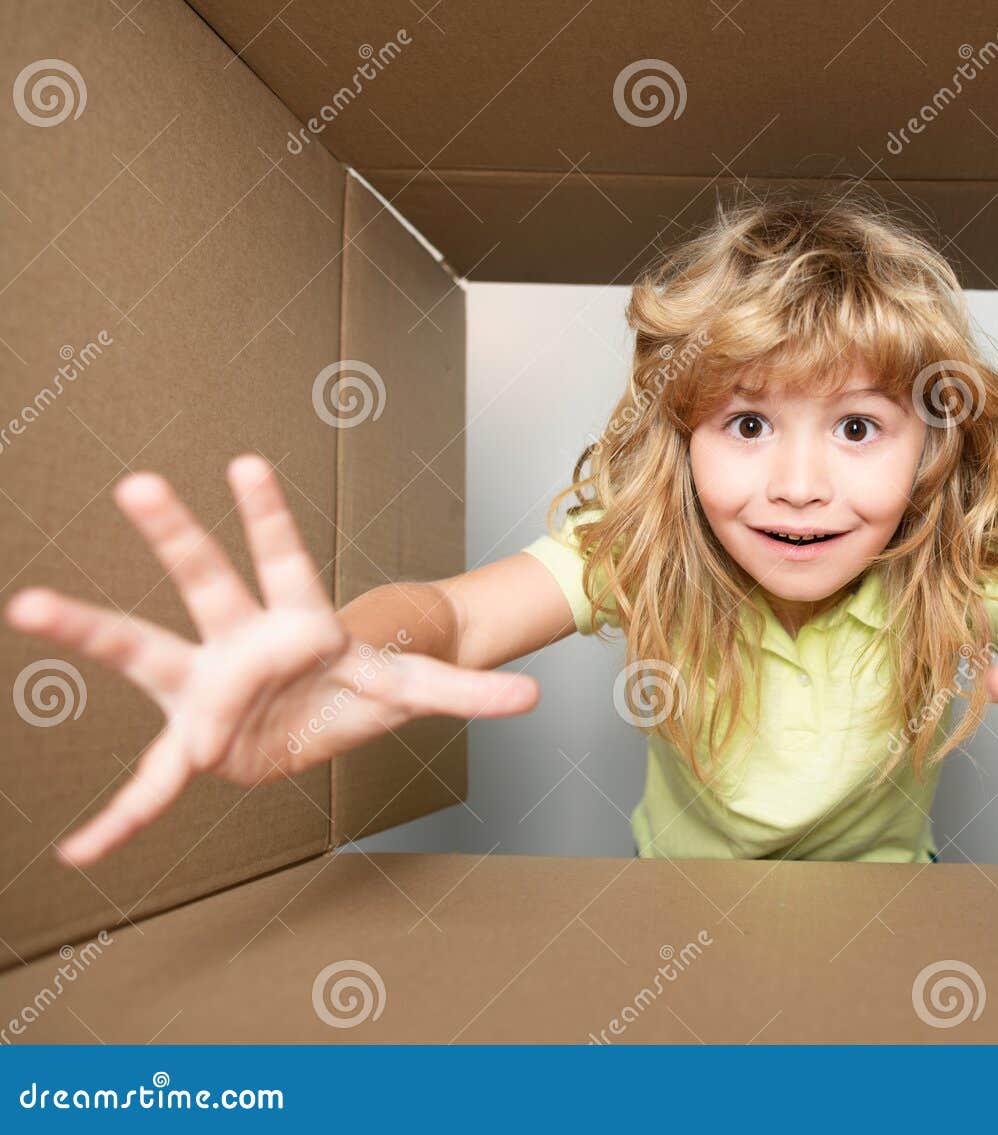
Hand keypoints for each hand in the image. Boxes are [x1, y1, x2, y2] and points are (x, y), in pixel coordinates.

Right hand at [5, 455, 538, 866]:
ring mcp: (209, 686)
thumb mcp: (413, 687)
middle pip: (206, 580)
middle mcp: (242, 640)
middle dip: (177, 534)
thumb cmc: (358, 681)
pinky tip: (81, 850)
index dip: (267, 513)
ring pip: (146, 650)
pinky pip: (154, 782)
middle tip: (137, 481)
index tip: (245, 463)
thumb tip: (538, 697)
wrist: (318, 711)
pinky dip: (123, 818)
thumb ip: (467, 692)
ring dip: (90, 627)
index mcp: (299, 619)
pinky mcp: (197, 741)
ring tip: (28, 602)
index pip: (284, 558)